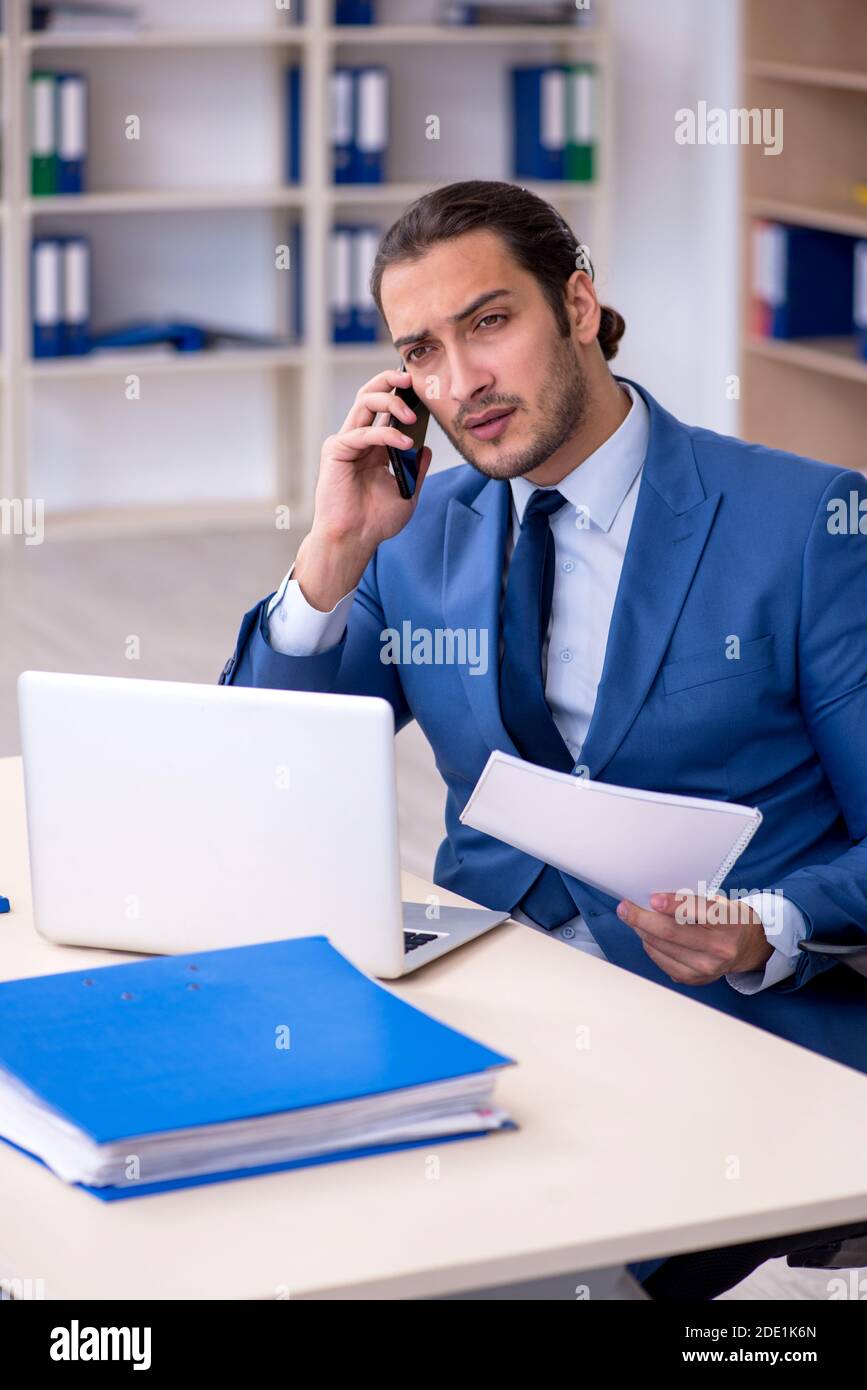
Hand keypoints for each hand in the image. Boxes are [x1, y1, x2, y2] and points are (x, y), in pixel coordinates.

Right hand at [294, 367, 432, 610]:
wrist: (355, 540)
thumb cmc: (375, 521)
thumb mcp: (407, 492)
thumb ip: (416, 469)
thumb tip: (427, 448)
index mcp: (373, 446)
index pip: (384, 408)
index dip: (399, 392)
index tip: (421, 385)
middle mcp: (358, 440)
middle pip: (370, 395)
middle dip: (390, 380)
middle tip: (411, 379)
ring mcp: (345, 443)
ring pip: (363, 403)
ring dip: (390, 402)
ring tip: (411, 415)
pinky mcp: (336, 451)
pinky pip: (362, 433)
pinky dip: (385, 435)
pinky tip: (403, 443)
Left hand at [615, 891, 772, 984]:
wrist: (745, 947)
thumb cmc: (726, 918)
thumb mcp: (718, 903)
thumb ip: (691, 901)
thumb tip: (653, 899)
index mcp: (728, 923)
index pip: (698, 912)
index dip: (673, 905)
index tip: (652, 899)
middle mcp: (718, 949)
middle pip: (671, 933)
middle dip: (642, 918)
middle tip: (625, 907)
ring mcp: (705, 968)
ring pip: (662, 947)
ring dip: (641, 931)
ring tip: (631, 917)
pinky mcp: (692, 979)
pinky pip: (661, 960)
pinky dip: (650, 945)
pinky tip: (646, 935)